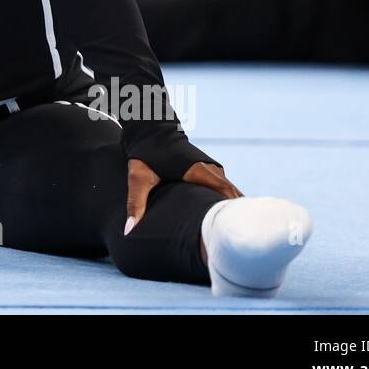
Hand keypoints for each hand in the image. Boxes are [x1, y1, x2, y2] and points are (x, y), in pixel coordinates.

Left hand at [124, 159, 242, 234]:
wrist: (150, 128)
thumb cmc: (144, 153)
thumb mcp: (138, 178)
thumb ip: (136, 204)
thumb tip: (129, 231)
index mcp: (198, 171)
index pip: (225, 194)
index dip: (233, 213)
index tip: (236, 233)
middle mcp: (210, 169)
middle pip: (232, 195)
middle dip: (236, 216)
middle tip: (239, 241)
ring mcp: (211, 168)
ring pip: (230, 191)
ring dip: (232, 209)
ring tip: (236, 234)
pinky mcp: (208, 169)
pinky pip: (224, 187)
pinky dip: (226, 201)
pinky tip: (225, 218)